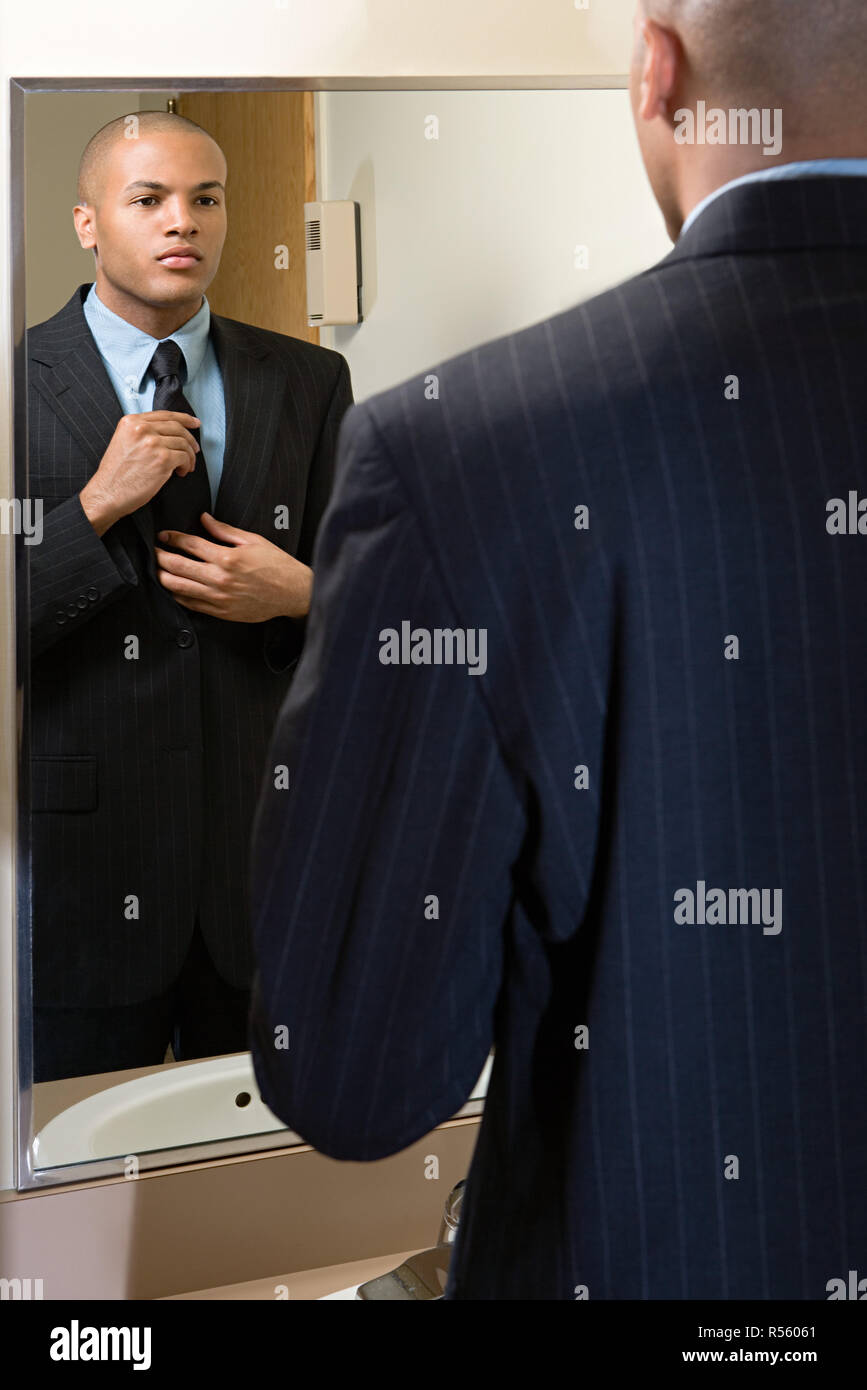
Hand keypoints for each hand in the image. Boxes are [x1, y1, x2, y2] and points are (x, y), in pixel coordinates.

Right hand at [79, 410, 201, 535]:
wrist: (107, 493)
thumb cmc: (115, 474)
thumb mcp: (123, 442)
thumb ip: (141, 433)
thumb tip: (167, 435)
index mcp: (131, 422)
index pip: (164, 414)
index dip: (184, 418)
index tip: (194, 423)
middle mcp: (142, 428)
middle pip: (177, 427)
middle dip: (190, 439)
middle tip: (194, 449)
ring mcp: (152, 443)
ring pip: (183, 443)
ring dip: (189, 456)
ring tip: (186, 466)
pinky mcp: (162, 459)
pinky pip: (184, 458)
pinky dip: (186, 465)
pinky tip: (181, 472)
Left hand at [154, 512, 312, 621]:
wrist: (293, 593)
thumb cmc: (277, 566)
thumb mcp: (253, 541)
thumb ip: (224, 530)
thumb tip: (204, 519)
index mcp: (227, 558)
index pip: (190, 545)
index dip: (172, 538)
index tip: (164, 535)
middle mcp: (219, 579)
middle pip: (177, 567)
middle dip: (160, 557)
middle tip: (153, 551)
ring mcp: (218, 598)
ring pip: (178, 588)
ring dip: (163, 577)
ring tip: (158, 569)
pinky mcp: (221, 612)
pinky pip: (190, 604)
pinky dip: (177, 595)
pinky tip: (173, 588)